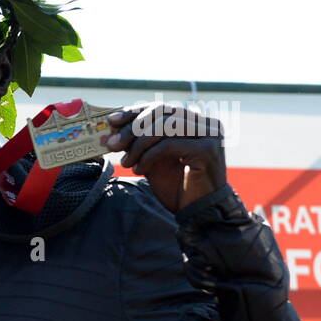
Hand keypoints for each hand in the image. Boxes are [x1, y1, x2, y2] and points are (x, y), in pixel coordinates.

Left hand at [104, 102, 227, 212]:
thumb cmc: (177, 186)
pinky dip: (149, 156)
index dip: (135, 112)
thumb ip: (139, 143)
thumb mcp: (152, 160)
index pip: (160, 108)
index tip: (111, 121)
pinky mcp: (207, 149)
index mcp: (194, 121)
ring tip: (126, 162)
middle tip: (112, 144)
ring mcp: (209, 134)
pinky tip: (139, 169)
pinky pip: (169, 144)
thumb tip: (112, 130)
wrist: (197, 211)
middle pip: (162, 112)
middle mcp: (205, 123)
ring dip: (139, 144)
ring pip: (165, 126)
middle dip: (132, 127)